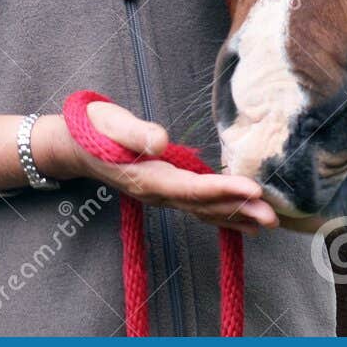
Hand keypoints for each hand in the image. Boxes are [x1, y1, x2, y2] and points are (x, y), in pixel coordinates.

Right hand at [33, 102, 278, 234]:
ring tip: (267, 223)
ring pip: (203, 212)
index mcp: (147, 178)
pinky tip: (243, 221)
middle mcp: (157, 194)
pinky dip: (222, 215)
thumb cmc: (94, 128)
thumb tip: (161, 142)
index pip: (190, 188)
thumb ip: (136, 132)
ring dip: (235, 217)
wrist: (74, 146)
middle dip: (238, 210)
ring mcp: (161, 196)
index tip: (252, 188)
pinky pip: (198, 208)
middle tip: (272, 216)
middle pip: (203, 206)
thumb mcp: (111, 122)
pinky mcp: (166, 191)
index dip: (222, 189)